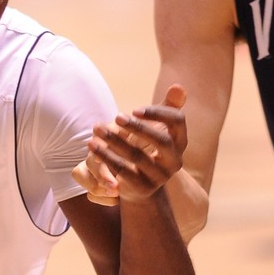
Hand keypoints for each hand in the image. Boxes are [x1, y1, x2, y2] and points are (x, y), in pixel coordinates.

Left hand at [83, 84, 187, 203]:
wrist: (141, 186)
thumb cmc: (149, 148)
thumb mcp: (158, 128)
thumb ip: (167, 107)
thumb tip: (178, 86)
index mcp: (181, 141)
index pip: (178, 121)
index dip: (158, 113)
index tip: (134, 109)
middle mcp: (175, 160)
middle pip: (162, 141)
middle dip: (139, 128)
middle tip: (116, 117)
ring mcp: (160, 176)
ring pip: (138, 157)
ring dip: (115, 141)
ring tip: (96, 129)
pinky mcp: (143, 188)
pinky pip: (123, 172)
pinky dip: (107, 158)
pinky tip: (92, 147)